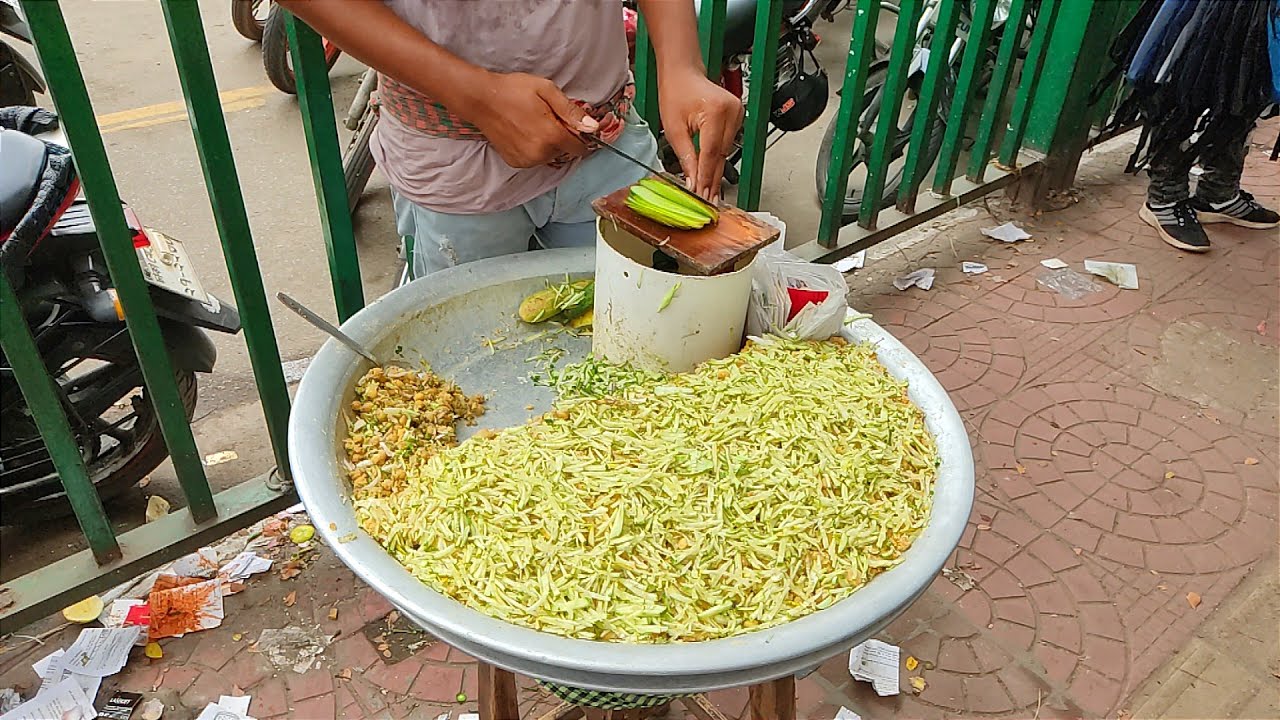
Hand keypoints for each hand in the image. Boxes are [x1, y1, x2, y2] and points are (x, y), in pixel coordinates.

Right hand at [463, 72, 598, 167]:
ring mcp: (526, 160)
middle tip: (545, 117)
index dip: (579, 135)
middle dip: (560, 136)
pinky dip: (533, 149)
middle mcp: (540, 153)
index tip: (571, 124)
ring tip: (531, 124)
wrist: (481, 99)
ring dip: (547, 144)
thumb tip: (593, 127)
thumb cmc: (514, 90)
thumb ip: (571, 111)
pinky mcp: (515, 162)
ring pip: (549, 156)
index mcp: (551, 135)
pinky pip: (535, 159)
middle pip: (564, 151)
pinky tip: (522, 133)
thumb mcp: (547, 90)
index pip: (579, 147)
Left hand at [658, 69, 743, 199]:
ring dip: (715, 170)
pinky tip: (712, 171)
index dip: (705, 178)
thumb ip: (685, 156)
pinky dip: (718, 158)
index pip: (711, 154)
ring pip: (726, 152)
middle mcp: (731, 112)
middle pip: (721, 155)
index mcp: (715, 112)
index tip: (701, 196)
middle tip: (706, 200)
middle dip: (711, 179)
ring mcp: (737, 114)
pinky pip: (728, 144)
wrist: (683, 73)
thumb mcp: (674, 129)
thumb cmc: (676, 92)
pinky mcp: (737, 117)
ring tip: (708, 191)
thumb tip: (692, 181)